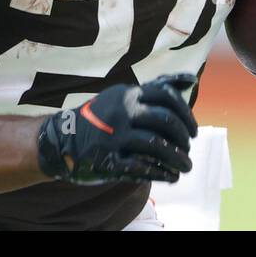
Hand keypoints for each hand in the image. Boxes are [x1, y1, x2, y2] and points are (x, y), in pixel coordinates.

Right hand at [36, 73, 199, 184]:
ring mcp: (114, 135)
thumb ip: (156, 88)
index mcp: (128, 93)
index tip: (193, 131)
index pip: (167, 97)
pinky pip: (142, 167)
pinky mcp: (108, 159)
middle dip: (184, 138)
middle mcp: (122, 111)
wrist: (61, 139)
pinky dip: (162, 173)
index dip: (186, 115)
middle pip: (165, 120)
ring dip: (178, 158)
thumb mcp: (124, 95)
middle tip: (188, 150)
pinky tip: (171, 176)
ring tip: (186, 167)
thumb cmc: (102, 117)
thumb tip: (191, 80)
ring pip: (157, 145)